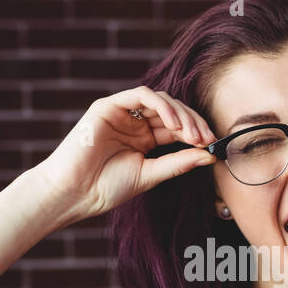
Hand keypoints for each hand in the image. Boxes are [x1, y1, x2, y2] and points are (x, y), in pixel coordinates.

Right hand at [32, 86, 216, 221]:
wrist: (74, 193)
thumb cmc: (106, 187)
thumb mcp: (151, 174)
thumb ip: (179, 163)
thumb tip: (211, 156)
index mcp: (144, 138)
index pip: (177, 128)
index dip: (197, 133)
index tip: (214, 146)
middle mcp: (134, 122)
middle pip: (173, 112)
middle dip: (194, 123)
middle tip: (207, 139)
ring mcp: (122, 112)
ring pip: (161, 100)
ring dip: (182, 114)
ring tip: (193, 134)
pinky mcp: (109, 105)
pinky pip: (141, 95)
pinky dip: (162, 106)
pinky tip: (174, 124)